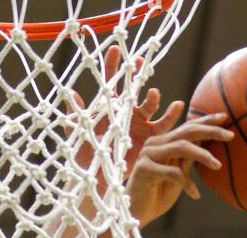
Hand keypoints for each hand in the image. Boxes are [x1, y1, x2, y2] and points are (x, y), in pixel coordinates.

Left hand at [72, 50, 174, 184]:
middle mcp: (126, 111)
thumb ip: (74, 112)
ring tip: (153, 94)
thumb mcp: (76, 131)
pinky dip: (172, 115)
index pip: (111, 81)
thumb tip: (69, 92)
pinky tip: (177, 106)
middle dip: (137, 74)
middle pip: (134, 88)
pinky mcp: (150, 137)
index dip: (113, 65)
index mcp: (109, 106)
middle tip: (138, 62)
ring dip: (152, 97)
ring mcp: (139, 122)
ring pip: (149, 105)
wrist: (95, 178)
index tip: (114, 50)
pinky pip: (163, 125)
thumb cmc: (84, 154)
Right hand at [126, 106, 233, 225]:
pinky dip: (187, 183)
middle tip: (230, 135)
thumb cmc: (157, 195)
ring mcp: (149, 154)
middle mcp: (155, 143)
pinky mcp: (145, 169)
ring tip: (217, 165)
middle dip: (210, 131)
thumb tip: (206, 143)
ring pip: (181, 147)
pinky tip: (195, 194)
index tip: (225, 117)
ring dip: (202, 155)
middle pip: (187, 132)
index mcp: (163, 142)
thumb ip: (188, 158)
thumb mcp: (178, 174)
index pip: (188, 127)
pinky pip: (172, 172)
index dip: (206, 120)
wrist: (136, 214)